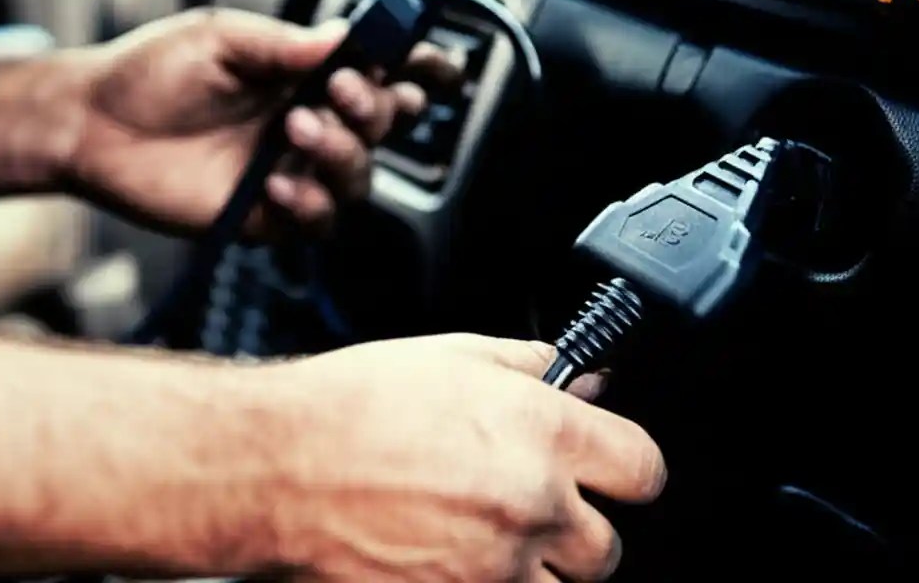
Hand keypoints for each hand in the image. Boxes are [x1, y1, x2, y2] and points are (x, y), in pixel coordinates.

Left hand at [66, 8, 453, 235]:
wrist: (92, 125)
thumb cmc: (151, 75)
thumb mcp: (219, 38)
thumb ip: (283, 44)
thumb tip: (344, 37)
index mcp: (308, 76)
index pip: (383, 76)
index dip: (416, 73)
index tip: (420, 66)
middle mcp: (311, 124)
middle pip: (386, 127)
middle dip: (376, 109)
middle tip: (336, 89)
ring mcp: (294, 173)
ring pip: (360, 178)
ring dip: (342, 153)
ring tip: (295, 128)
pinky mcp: (269, 218)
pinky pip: (318, 223)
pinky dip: (309, 206)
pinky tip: (275, 186)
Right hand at [247, 335, 666, 581]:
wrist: (274, 466)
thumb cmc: (353, 406)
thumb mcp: (454, 356)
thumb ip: (536, 370)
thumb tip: (587, 384)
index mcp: (543, 434)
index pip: (643, 471)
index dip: (625, 469)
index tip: (609, 472)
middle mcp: (531, 506)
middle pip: (605, 550)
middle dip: (573, 532)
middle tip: (524, 508)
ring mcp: (493, 570)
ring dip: (528, 571)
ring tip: (474, 537)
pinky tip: (443, 558)